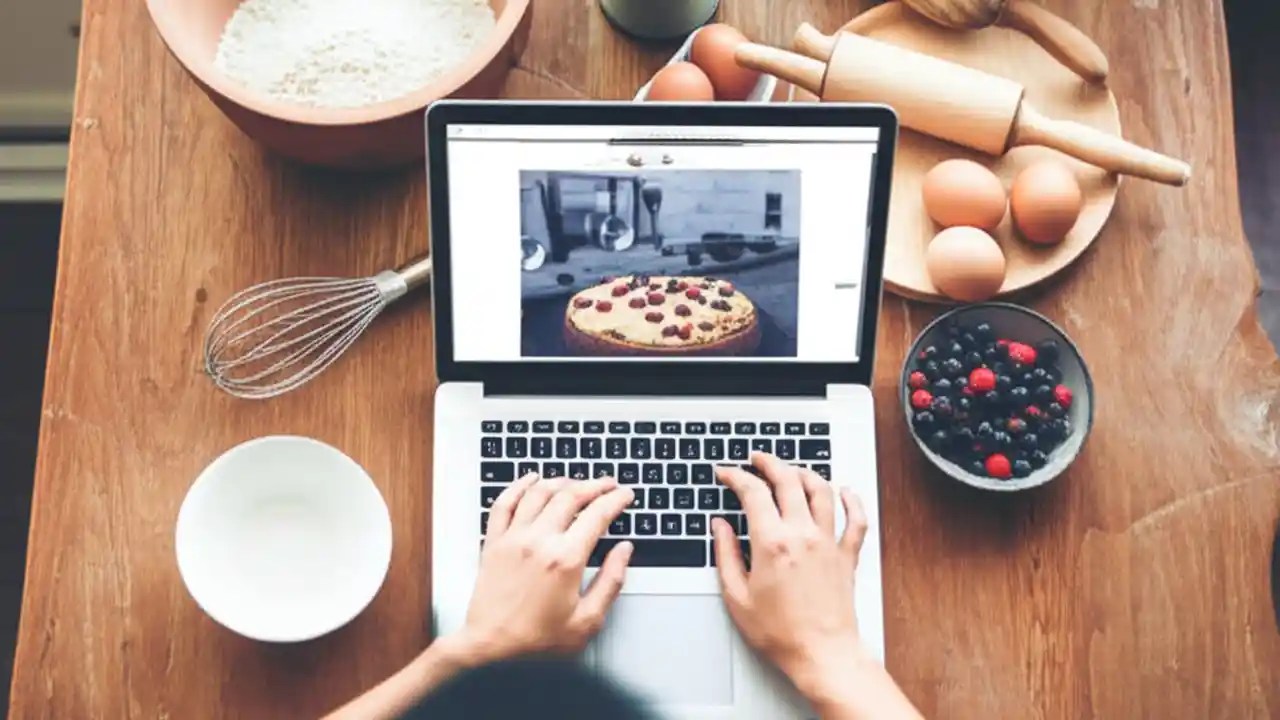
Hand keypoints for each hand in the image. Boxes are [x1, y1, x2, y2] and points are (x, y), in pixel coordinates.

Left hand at [457, 474, 634, 663]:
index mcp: (565, 560)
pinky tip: (531, 478)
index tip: (625, 495)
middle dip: (594, 485)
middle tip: (607, 484)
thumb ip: (611, 582)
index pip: (597, 515)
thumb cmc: (535, 639)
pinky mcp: (494, 541)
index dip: (616, 500)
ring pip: (540, 493)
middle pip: (570, 496)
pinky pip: (505, 502)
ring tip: (577, 482)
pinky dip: (519, 485)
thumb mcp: (586, 621)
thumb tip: (624, 551)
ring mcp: (514, 538)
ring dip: (562, 481)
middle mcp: (539, 541)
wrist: (489, 645)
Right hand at [713, 453, 871, 707]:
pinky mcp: (846, 556)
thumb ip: (725, 555)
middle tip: (757, 459)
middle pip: (788, 480)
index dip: (736, 476)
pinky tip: (845, 491)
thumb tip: (720, 527)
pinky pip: (856, 519)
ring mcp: (828, 542)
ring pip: (821, 490)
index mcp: (772, 543)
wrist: (822, 655)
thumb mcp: (737, 596)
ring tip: (791, 470)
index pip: (752, 492)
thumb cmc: (780, 633)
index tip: (727, 473)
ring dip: (804, 473)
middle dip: (769, 463)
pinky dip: (852, 500)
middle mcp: (803, 535)